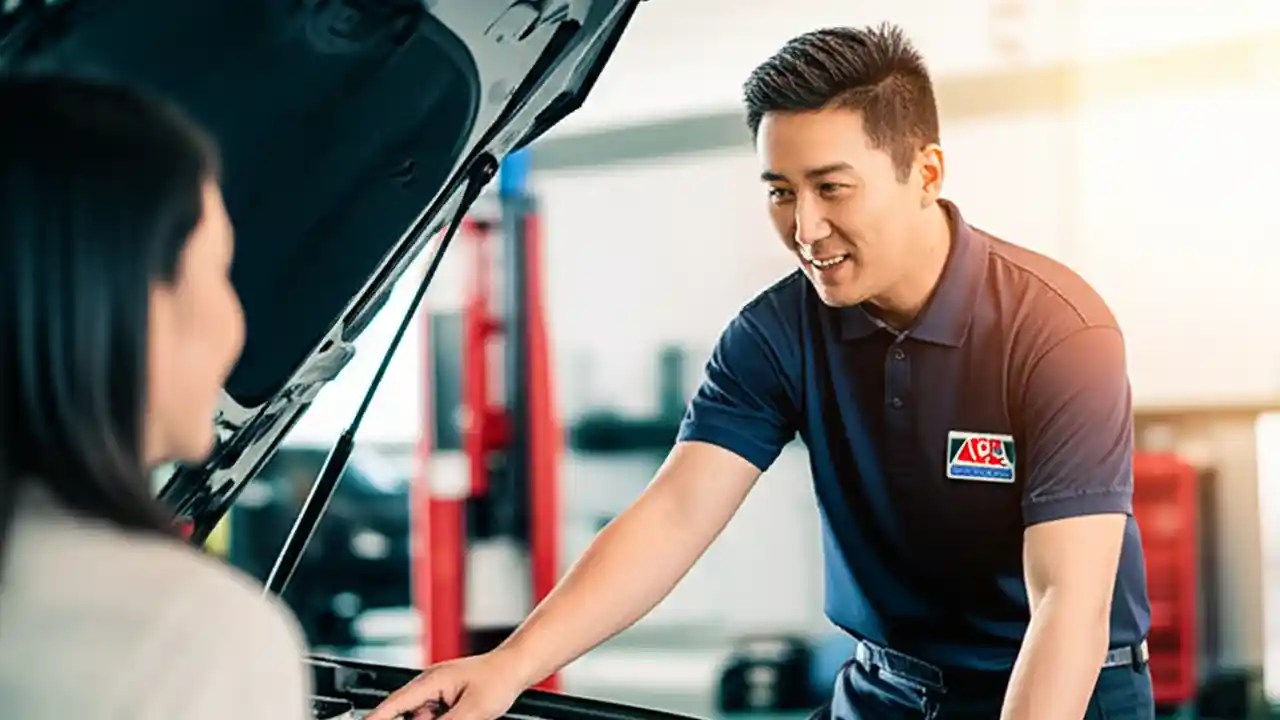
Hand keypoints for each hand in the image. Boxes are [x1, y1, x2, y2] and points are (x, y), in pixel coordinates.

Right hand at [365, 651, 529, 719]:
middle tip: (436, 718)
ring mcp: (437, 692)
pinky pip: (432, 716)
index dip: (376, 716)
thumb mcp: (473, 710)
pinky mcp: (446, 699)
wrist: (515, 668)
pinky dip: (437, 719)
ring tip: (459, 710)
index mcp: (431, 681)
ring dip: (426, 719)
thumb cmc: (498, 679)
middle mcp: (429, 685)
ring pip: (419, 716)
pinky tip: (458, 715)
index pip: (394, 702)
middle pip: (404, 712)